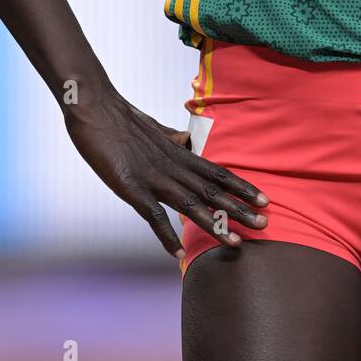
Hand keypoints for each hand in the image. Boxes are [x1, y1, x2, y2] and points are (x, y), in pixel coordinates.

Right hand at [62, 89, 267, 257]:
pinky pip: (153, 215)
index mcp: (178, 154)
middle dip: (239, 209)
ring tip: (237, 243)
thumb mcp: (155, 130)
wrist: (94, 106)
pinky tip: (180, 254)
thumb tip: (187, 141)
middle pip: (212, 190)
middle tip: (265, 223)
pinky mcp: (130, 187)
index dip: (242, 186)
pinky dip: (167, 236)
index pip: (218, 172)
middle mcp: (172, 166)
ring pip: (190, 204)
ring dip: (215, 225)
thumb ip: (173, 139)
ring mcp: (152, 178)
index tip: (264, 199)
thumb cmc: (122, 118)